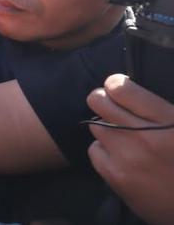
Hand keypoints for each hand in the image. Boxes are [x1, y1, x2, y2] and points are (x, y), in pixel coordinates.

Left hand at [87, 74, 173, 224]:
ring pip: (96, 126)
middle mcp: (144, 136)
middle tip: (112, 107)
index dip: (115, 84)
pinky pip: (94, 151)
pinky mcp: (116, 177)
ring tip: (123, 137)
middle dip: (103, 100)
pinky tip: (120, 156)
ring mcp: (127, 157)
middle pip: (98, 102)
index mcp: (168, 121)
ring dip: (107, 128)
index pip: (121, 89)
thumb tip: (126, 89)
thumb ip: (157, 109)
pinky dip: (104, 151)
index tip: (118, 88)